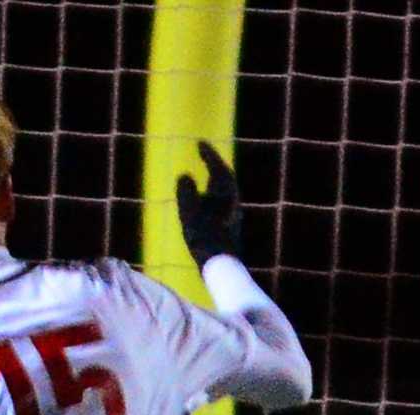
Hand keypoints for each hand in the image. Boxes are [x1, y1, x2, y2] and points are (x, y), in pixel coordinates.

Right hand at [175, 140, 242, 267]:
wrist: (221, 265)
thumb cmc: (204, 237)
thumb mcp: (189, 212)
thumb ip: (186, 191)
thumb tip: (185, 176)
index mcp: (225, 193)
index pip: (218, 167)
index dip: (209, 154)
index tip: (200, 143)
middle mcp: (233, 200)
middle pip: (225, 176)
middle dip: (214, 163)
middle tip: (204, 153)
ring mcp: (234, 213)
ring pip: (226, 190)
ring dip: (215, 178)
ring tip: (206, 173)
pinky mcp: (232, 225)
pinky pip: (223, 201)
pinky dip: (215, 193)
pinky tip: (208, 200)